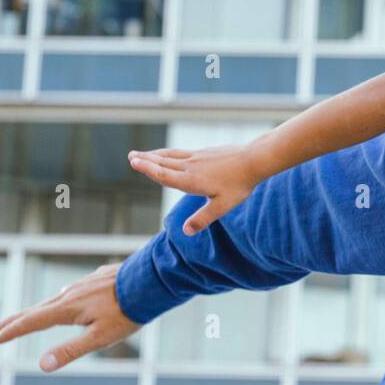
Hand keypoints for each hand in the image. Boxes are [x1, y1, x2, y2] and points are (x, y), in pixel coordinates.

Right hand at [0, 262, 139, 371]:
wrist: (151, 281)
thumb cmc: (126, 312)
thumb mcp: (99, 338)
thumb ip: (70, 351)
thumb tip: (42, 365)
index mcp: (67, 309)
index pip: (32, 322)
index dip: (13, 331)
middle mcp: (71, 294)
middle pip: (37, 309)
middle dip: (17, 319)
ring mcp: (83, 284)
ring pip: (55, 299)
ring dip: (38, 309)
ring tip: (29, 316)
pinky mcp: (96, 279)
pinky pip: (73, 292)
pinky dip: (60, 300)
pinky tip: (67, 301)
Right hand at [127, 143, 261, 234]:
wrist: (254, 160)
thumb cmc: (239, 184)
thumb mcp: (222, 206)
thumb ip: (203, 218)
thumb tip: (185, 231)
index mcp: (191, 181)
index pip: (164, 174)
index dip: (148, 169)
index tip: (133, 162)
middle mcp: (190, 167)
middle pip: (163, 163)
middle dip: (146, 160)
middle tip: (131, 156)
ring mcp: (197, 157)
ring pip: (170, 155)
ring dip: (154, 154)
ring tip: (142, 154)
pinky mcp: (204, 152)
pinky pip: (181, 152)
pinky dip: (169, 152)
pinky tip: (169, 154)